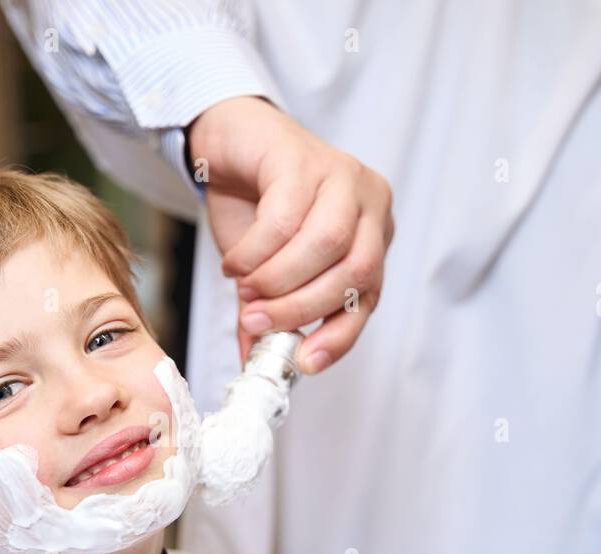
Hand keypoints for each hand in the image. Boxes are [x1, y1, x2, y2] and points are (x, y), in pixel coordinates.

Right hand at [186, 96, 394, 373]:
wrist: (229, 144)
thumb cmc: (256, 204)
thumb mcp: (265, 269)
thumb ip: (269, 311)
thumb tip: (254, 362)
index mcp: (371, 235)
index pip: (369, 296)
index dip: (340, 335)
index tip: (305, 362)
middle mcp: (369, 203)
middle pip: (354, 271)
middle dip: (301, 307)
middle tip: (257, 321)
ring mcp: (342, 175)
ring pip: (326, 245)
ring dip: (278, 280)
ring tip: (245, 289)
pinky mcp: (304, 157)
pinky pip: (285, 220)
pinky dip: (255, 253)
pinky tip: (235, 262)